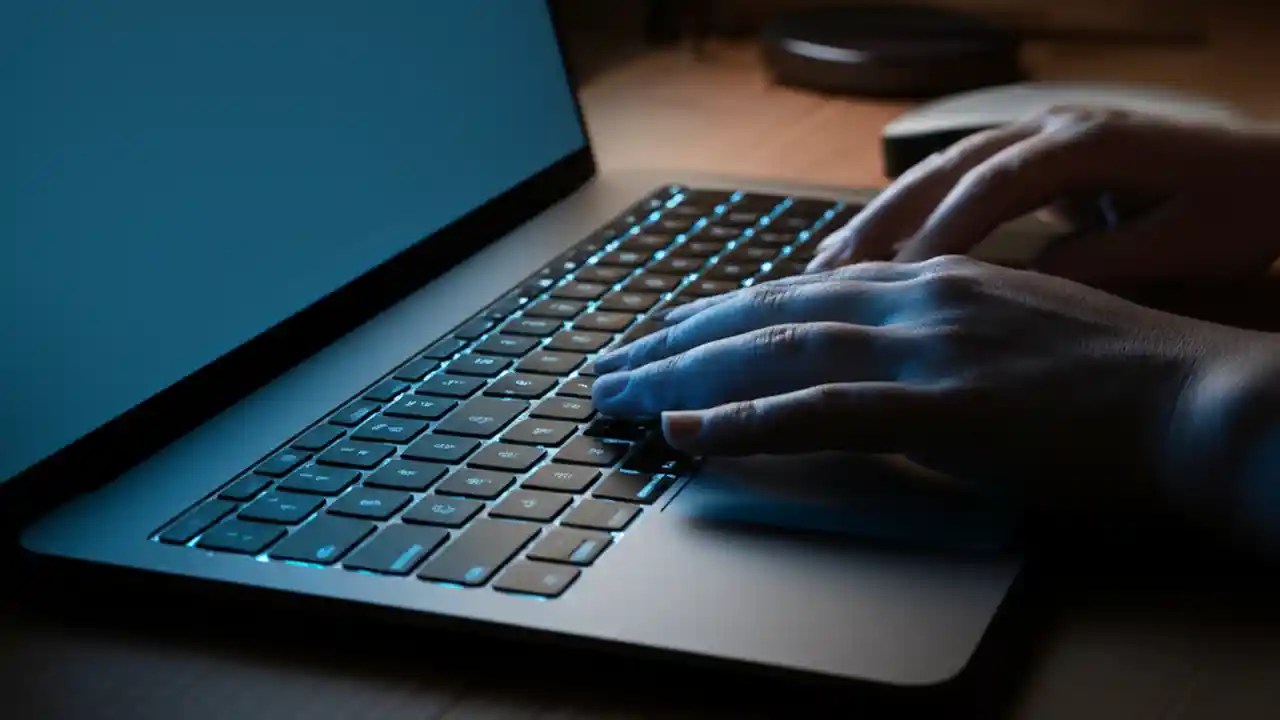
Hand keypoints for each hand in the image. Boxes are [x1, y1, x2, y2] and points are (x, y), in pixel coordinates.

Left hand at [590, 257, 1277, 522]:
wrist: (1202, 402)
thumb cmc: (1115, 379)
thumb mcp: (1011, 331)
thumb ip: (938, 332)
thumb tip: (879, 357)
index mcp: (932, 278)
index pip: (799, 287)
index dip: (722, 311)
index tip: (668, 330)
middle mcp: (916, 298)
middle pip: (767, 313)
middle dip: (678, 341)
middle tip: (615, 363)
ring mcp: (926, 349)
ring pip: (774, 353)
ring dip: (684, 378)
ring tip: (620, 395)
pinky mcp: (943, 408)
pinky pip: (819, 412)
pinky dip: (745, 422)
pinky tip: (688, 433)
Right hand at [807, 107, 1279, 283]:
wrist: (1279, 174)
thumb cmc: (1242, 213)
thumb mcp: (1186, 248)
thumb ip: (1099, 267)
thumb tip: (1013, 296)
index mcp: (1087, 144)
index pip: (992, 188)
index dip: (938, 236)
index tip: (890, 289)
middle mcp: (1047, 130)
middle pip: (942, 173)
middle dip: (879, 226)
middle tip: (820, 280)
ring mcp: (1032, 139)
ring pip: (934, 176)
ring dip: (875, 223)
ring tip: (818, 271)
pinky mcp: (1028, 162)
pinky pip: (948, 188)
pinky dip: (902, 221)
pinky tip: (862, 255)